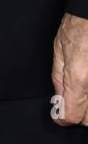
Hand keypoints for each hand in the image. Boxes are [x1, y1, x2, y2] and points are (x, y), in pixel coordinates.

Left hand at [51, 12, 87, 126]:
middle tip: (73, 103)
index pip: (72, 115)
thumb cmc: (78, 26)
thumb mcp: (59, 50)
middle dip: (80, 115)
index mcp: (79, 78)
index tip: (60, 114)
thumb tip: (59, 100)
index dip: (63, 117)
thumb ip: (59, 79)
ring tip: (83, 94)